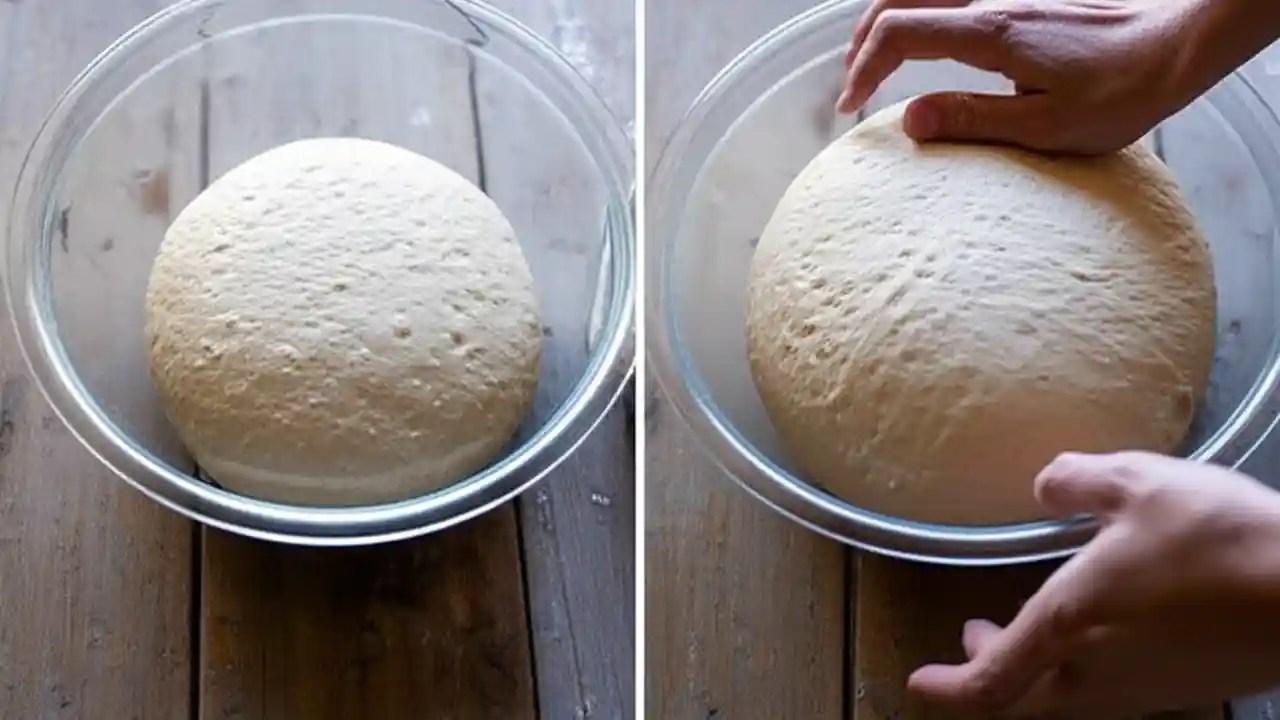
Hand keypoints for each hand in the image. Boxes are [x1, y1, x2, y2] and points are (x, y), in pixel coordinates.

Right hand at [837, 0, 1279, 153]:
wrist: (1177, 47)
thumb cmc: (1121, 92)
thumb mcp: (1047, 126)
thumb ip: (972, 120)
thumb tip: (909, 119)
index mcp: (990, 33)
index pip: (899, 33)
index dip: (863, 67)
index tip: (851, 106)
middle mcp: (991, 4)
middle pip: (898, 2)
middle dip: (862, 42)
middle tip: (853, 86)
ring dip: (886, 22)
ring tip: (873, 62)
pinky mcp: (1022, 3)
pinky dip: (918, 15)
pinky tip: (925, 43)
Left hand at [908, 451, 1279, 717]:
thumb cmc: (1220, 537)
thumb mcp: (1139, 483)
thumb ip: (1079, 481)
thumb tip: (1044, 486)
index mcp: (1069, 625)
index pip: (990, 681)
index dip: (948, 687)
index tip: (920, 680)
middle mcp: (1099, 671)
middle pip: (1024, 701)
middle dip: (988, 674)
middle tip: (973, 637)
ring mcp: (1147, 689)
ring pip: (1068, 699)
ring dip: (1034, 670)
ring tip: (1025, 631)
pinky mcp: (1186, 690)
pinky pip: (1114, 692)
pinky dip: (1081, 670)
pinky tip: (1102, 630)